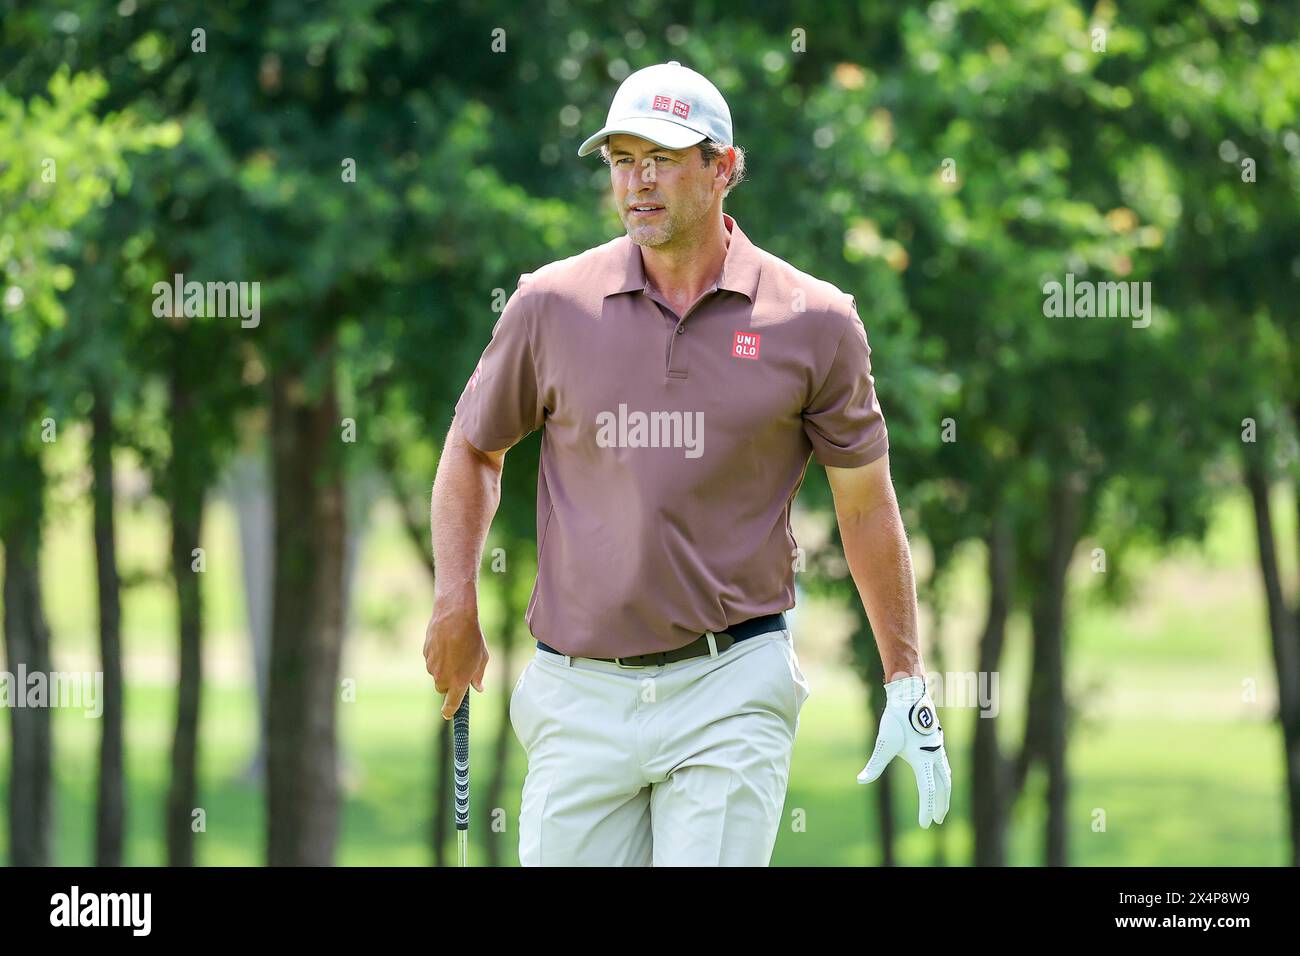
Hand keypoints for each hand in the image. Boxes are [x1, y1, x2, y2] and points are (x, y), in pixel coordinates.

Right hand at [422, 600, 489, 718]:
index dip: (449, 711)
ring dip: (444, 668)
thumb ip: (478, 676)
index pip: (451, 705)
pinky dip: (438, 656)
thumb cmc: (472, 637)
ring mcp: (432, 666)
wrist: (455, 616)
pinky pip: (431, 661)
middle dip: (449, 683)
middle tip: (459, 669)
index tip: (448, 714)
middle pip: (442, 688)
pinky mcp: (425, 654)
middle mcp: (443, 677)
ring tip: (455, 650)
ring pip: (436, 673)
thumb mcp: (482, 657)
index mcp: (459, 681)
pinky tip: (446, 643)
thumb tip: (478, 688)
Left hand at [857, 675, 951, 827]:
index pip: (928, 791)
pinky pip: (944, 766)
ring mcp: (937, 748)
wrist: (909, 695)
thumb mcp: (884, 742)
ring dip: (945, 792)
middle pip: (942, 787)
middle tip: (938, 820)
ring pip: (946, 776)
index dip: (926, 809)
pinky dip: (944, 778)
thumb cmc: (896, 719)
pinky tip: (940, 779)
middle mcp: (934, 756)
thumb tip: (860, 781)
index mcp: (923, 759)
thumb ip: (875, 764)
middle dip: (940, 804)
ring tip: (942, 804)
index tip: (924, 824)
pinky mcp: (936, 742)